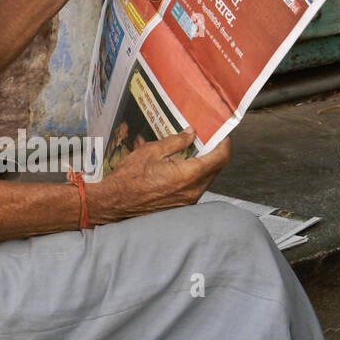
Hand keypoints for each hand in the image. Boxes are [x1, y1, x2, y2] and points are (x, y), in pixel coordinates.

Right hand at [92, 129, 231, 222]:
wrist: (114, 203)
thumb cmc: (129, 178)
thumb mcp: (151, 151)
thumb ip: (175, 141)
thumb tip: (190, 134)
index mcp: (188, 175)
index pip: (220, 158)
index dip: (225, 143)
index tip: (221, 134)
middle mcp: (192, 191)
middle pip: (216, 169)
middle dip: (215, 152)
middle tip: (207, 138)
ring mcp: (187, 201)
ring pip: (207, 179)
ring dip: (205, 163)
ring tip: (194, 150)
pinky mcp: (181, 206)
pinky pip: (196, 187)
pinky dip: (195, 174)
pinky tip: (183, 165)